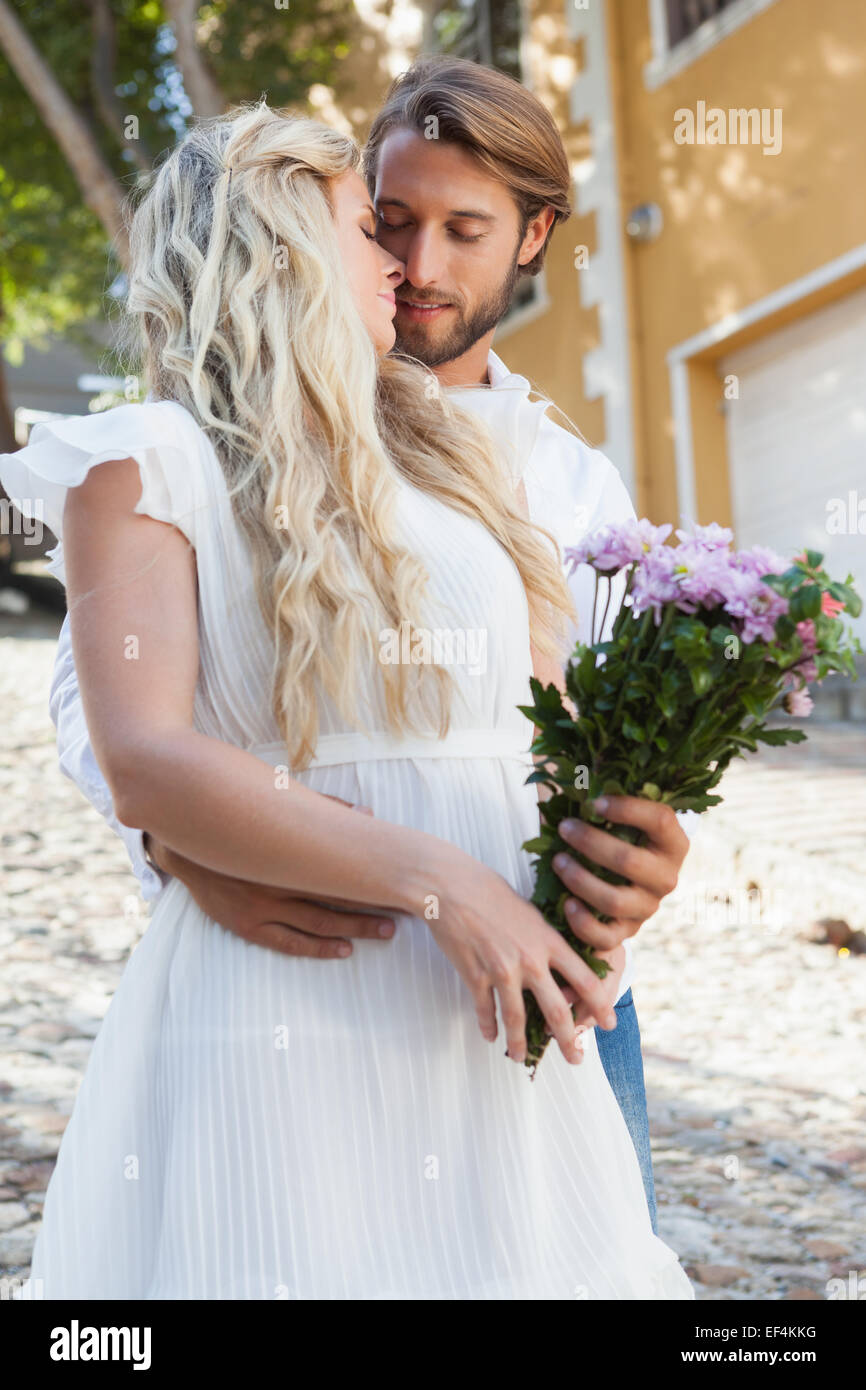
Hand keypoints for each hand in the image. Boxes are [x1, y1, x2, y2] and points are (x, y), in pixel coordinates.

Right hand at [143, 795, 397, 957]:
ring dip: (353, 928)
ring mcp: (260, 906)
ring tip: (384, 931)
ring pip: (316, 923)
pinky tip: (343, 950)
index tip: (398, 881)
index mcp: (286, 852)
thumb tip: (367, 814)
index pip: (338, 867)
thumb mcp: (277, 811)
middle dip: (370, 906)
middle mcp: (275, 881)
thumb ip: (323, 810)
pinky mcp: (246, 924)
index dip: (370, 876)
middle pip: (333, 897)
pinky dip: (317, 948)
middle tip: (402, 913)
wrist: (187, 846)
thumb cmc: (239, 824)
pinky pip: (287, 942)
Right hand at [429, 859, 618, 1066]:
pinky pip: (485, 1010)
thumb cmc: (491, 892)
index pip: (585, 980)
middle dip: (568, 1040)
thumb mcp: (530, 912)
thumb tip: (558, 961)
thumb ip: (545, 939)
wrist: (452, 888)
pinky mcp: (475, 976)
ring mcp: (502, 971)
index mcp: (549, 941)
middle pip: (556, 1010)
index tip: (608, 1023)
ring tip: (521, 1058)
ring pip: (516, 1019)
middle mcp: (530, 960)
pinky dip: (487, 1026)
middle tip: (576, 1058)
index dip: (600, 1005)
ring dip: (520, 1043)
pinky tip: (490, 1036)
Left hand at [552, 795, 688, 950]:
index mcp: (673, 842)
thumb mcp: (623, 819)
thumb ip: (608, 799)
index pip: (661, 820)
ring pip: (614, 901)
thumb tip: (573, 773)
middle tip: (564, 827)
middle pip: (629, 861)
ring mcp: (647, 908)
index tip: (594, 802)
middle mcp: (666, 877)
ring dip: (580, 880)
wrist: (626, 884)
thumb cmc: (619, 838)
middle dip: (590, 843)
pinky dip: (582, 922)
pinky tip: (565, 902)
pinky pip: (606, 937)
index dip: (627, 808)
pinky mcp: (627, 933)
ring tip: (557, 861)